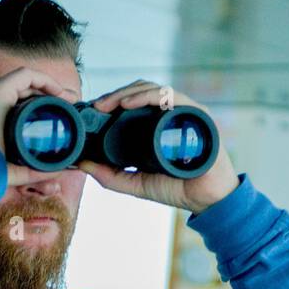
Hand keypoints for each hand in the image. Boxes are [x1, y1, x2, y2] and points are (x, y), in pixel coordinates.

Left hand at [0, 66, 72, 187]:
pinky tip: (18, 112)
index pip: (28, 76)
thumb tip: (59, 171)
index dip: (49, 82)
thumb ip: (40, 170)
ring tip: (39, 108)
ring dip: (23, 95)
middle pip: (17, 81)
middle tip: (56, 103)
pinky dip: (6, 100)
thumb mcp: (16, 169)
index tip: (62, 95)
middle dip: (39, 91)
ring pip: (3, 86)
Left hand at [76, 80, 240, 214]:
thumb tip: (82, 164)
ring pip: (152, 89)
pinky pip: (170, 96)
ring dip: (127, 93)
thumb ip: (110, 176)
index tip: (92, 111)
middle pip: (140, 92)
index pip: (133, 102)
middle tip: (97, 106)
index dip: (112, 102)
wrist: (206, 199)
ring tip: (109, 104)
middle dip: (115, 95)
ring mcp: (183, 111)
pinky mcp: (196, 113)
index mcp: (156, 124)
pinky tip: (130, 103)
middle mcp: (170, 114)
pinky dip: (148, 96)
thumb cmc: (177, 188)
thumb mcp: (136, 183)